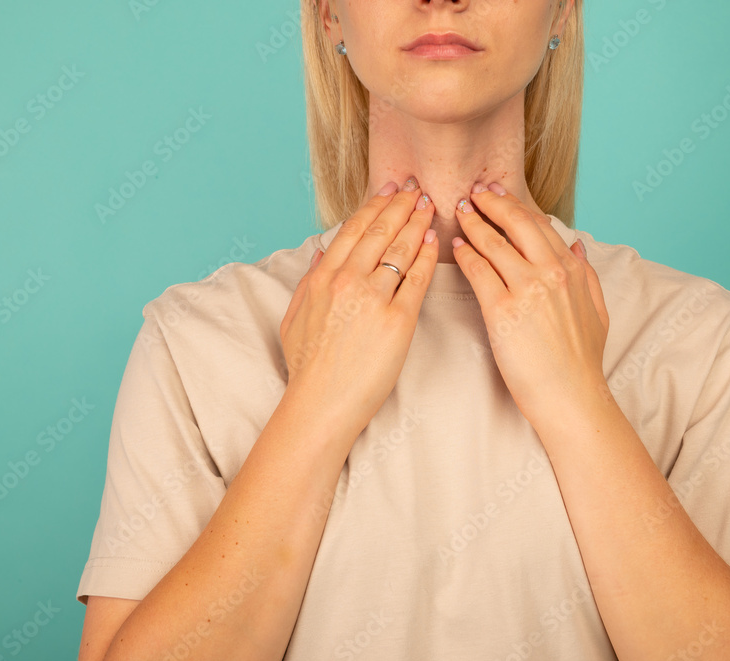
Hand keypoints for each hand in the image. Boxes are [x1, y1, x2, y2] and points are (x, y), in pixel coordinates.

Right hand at [280, 177, 436, 433]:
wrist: (322, 403)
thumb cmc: (308, 368)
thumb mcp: (295, 318)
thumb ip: (308, 282)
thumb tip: (321, 254)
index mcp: (323, 278)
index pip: (353, 229)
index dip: (374, 205)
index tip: (388, 190)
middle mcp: (348, 281)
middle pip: (380, 231)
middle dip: (401, 204)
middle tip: (416, 187)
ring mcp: (374, 299)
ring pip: (401, 249)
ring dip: (417, 222)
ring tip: (430, 206)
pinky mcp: (398, 321)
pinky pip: (417, 279)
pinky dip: (427, 257)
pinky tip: (435, 241)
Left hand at [451, 183, 609, 425]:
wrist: (571, 396)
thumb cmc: (581, 361)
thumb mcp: (597, 310)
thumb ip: (586, 273)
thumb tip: (576, 244)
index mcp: (573, 270)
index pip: (540, 225)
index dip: (516, 206)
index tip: (499, 194)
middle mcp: (551, 273)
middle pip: (517, 223)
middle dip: (492, 202)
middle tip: (473, 192)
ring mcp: (527, 289)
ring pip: (494, 243)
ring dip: (473, 223)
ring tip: (459, 212)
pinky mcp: (503, 310)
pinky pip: (478, 270)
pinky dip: (465, 254)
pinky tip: (456, 247)